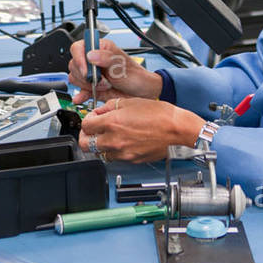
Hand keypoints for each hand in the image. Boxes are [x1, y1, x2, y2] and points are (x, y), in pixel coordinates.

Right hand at [68, 37, 162, 104]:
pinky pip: (79, 90)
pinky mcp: (90, 87)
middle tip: (101, 80)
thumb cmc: (135, 75)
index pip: (78, 48)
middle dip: (86, 75)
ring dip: (87, 85)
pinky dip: (81, 95)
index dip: (79, 58)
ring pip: (75, 78)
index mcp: (99, 48)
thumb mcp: (122, 64)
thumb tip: (91, 55)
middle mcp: (92, 60)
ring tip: (103, 86)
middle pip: (74, 64)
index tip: (86, 70)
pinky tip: (84, 97)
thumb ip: (106, 58)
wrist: (141, 93)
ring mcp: (91, 74)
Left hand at [79, 98, 204, 163]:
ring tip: (108, 135)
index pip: (85, 125)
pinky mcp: (131, 160)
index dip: (87, 119)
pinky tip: (122, 141)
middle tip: (93, 130)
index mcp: (112, 123)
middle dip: (86, 136)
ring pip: (99, 153)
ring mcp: (122, 153)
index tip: (93, 117)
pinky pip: (115, 157)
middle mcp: (114, 140)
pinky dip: (113, 150)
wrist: (177, 130)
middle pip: (86, 144)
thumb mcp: (131, 101)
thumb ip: (111, 106)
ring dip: (99, 144)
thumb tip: (100, 111)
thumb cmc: (159, 114)